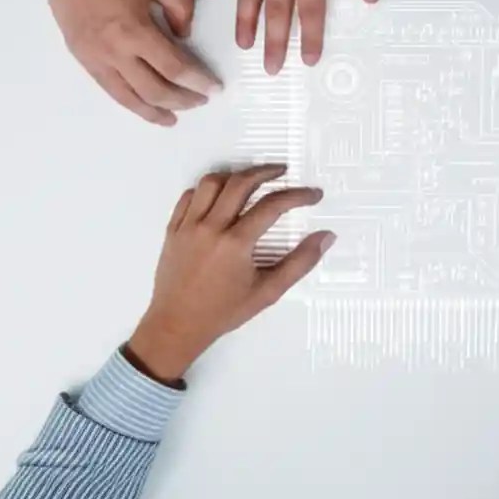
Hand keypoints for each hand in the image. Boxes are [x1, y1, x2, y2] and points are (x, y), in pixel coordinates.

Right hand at [0, 0, 219, 125]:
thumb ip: (181, 7)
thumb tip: (184, 36)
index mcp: (136, 31)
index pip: (175, 68)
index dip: (198, 82)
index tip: (214, 89)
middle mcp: (115, 52)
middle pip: (155, 91)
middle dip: (182, 101)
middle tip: (200, 101)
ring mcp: (95, 59)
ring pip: (129, 98)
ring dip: (154, 112)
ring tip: (173, 118)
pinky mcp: (83, 58)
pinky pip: (110, 90)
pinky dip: (130, 102)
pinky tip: (142, 105)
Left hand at [127, 165, 335, 380]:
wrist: (177, 325)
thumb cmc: (223, 312)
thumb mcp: (268, 292)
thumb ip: (300, 263)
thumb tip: (326, 237)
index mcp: (236, 243)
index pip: (272, 206)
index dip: (298, 196)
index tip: (312, 195)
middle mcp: (210, 227)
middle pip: (241, 183)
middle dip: (266, 172)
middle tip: (282, 172)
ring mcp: (188, 226)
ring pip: (211, 182)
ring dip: (234, 175)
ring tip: (251, 179)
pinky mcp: (173, 229)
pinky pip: (188, 196)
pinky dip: (206, 189)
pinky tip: (219, 195)